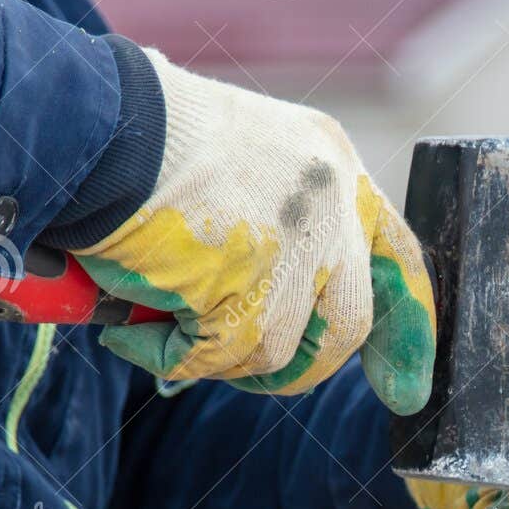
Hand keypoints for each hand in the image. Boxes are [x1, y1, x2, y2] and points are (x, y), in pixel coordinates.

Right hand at [75, 51, 436, 414]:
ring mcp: (294, 253)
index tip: (406, 383)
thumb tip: (282, 300)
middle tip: (251, 370)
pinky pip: (219, 357)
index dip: (406, 324)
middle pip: (347, 322)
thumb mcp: (247, 153)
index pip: (399, 257)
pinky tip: (134, 333)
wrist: (101, 125)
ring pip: (277, 350)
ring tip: (160, 326)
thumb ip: (281, 216)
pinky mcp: (246, 292)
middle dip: (304, 363)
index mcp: (334, 165)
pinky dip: (170, 357)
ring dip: (218, 356)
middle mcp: (330, 208)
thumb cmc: (147, 135)